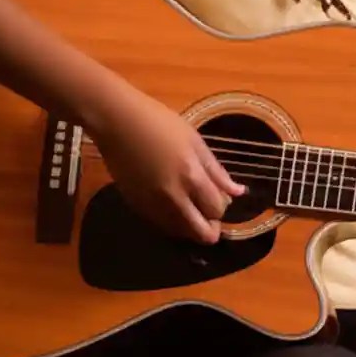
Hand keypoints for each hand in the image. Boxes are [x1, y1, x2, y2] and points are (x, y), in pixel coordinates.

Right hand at [89, 90, 245, 243]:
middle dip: (211, 228)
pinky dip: (172, 220)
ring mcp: (152, 205)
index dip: (223, 207)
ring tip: (189, 204)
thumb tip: (238, 192)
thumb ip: (216, 171)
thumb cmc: (159, 123)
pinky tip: (171, 201)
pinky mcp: (136, 206)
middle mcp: (172, 197)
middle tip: (208, 212)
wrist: (117, 123)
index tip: (219, 196)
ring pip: (181, 233)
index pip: (217, 210)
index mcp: (191, 176)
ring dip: (191, 225)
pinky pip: (162, 225)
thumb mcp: (195, 141)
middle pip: (202, 234)